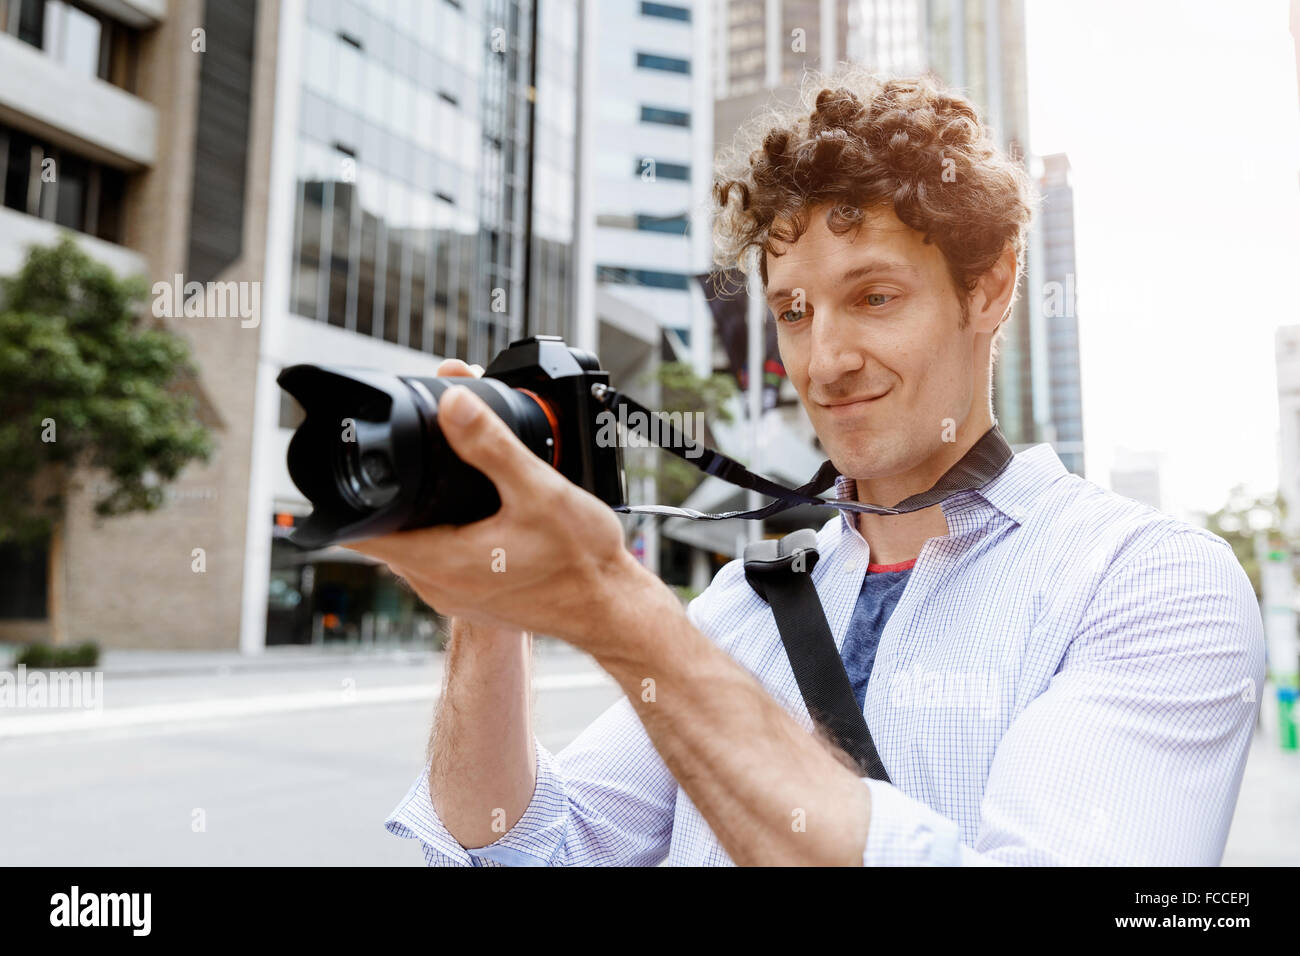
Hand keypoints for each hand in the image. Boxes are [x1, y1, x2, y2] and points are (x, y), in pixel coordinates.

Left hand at [344, 359, 645, 650]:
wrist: (612, 609)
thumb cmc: (581, 561)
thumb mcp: (539, 489)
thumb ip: (492, 444)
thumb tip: (452, 400)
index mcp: (439, 560)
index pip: (357, 531)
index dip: (349, 492)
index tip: (361, 458)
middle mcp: (436, 584)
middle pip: (386, 530)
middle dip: (396, 488)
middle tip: (421, 450)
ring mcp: (452, 595)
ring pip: (414, 543)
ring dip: (422, 510)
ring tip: (451, 475)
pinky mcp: (472, 598)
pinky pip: (440, 558)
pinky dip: (445, 530)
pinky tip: (475, 510)